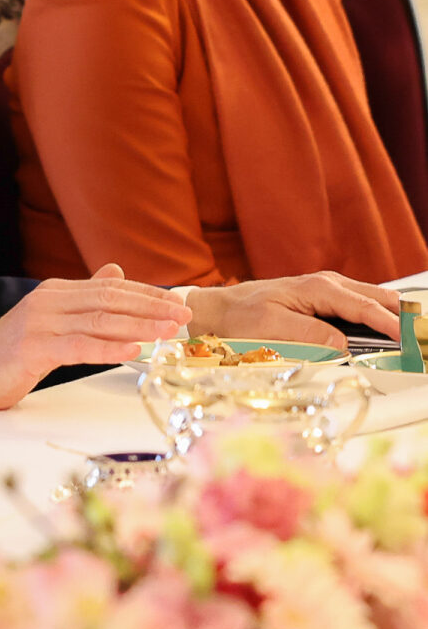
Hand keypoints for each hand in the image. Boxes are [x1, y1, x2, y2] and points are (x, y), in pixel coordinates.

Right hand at [0, 264, 190, 427]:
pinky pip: (78, 345)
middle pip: (109, 299)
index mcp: (54, 292)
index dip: (147, 294)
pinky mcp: (31, 348)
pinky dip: (108, 346)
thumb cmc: (6, 361)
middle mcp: (47, 300)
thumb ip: (82, 301)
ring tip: (170, 332)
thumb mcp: (48, 325)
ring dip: (139, 325)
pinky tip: (133, 349)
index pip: (110, 287)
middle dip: (151, 307)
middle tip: (185, 316)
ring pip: (99, 320)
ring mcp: (38, 322)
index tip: (179, 304)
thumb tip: (115, 273)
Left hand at [188, 273, 399, 347]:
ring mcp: (326, 290)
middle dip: (400, 316)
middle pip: (376, 298)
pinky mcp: (323, 299)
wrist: (221, 308)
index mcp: (317, 289)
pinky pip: (358, 306)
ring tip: (408, 337)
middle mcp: (326, 284)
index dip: (389, 325)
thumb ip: (309, 334)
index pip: (363, 308)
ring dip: (390, 316)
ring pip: (370, 300)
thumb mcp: (272, 327)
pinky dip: (375, 317)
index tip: (408, 340)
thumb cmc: (242, 316)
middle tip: (417, 337)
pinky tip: (385, 331)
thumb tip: (342, 344)